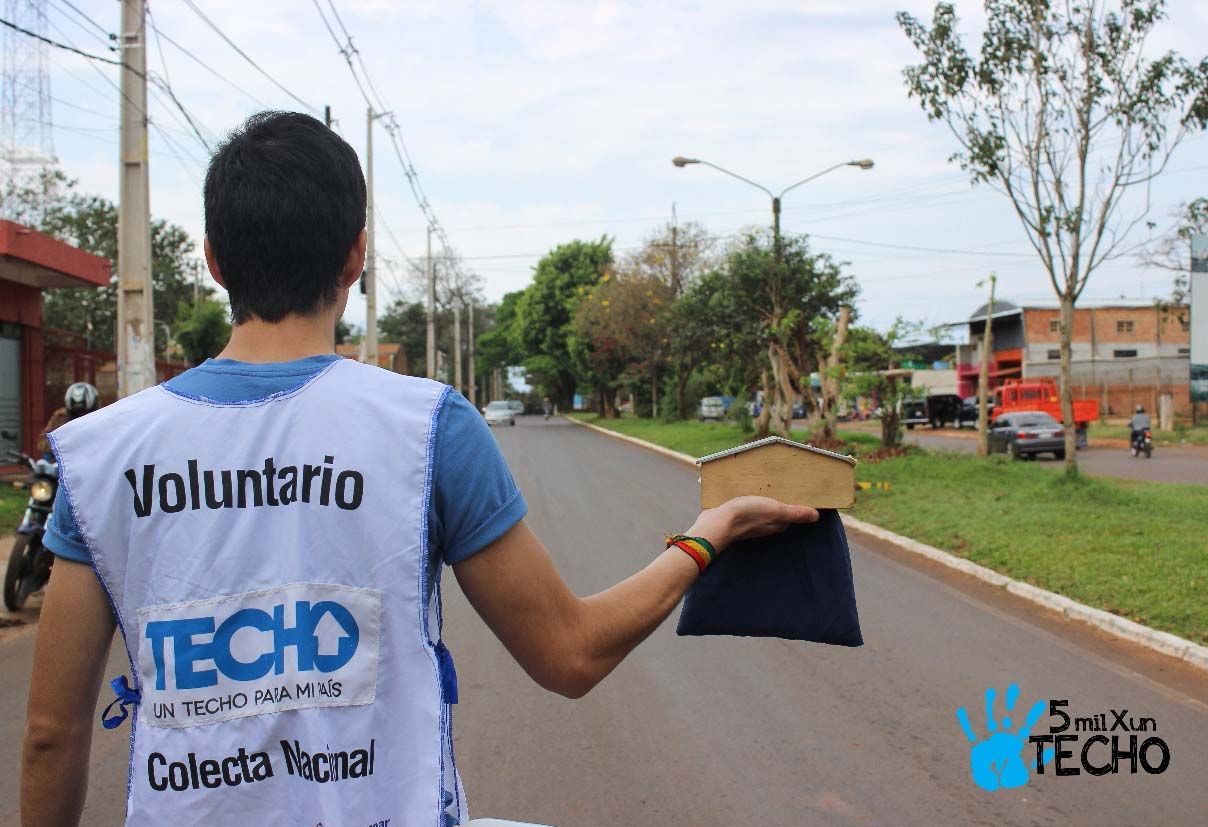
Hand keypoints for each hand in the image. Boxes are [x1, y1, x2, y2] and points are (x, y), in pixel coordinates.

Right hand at [686, 496, 818, 552]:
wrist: (717, 522)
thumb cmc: (748, 516)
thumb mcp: (775, 510)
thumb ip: (795, 513)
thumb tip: (816, 516)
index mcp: (777, 524)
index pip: (791, 515)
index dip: (797, 505)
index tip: (801, 493)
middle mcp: (765, 525)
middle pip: (777, 513)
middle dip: (781, 501)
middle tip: (784, 485)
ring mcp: (750, 521)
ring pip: (762, 509)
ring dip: (765, 500)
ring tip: (766, 485)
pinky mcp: (736, 516)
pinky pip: (747, 507)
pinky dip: (750, 499)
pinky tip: (748, 491)